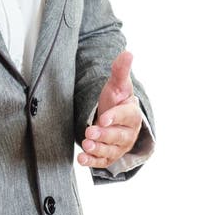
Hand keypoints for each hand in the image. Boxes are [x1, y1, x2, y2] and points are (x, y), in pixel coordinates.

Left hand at [78, 51, 141, 169]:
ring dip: (97, 149)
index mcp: (132, 114)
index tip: (103, 118)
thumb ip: (120, 71)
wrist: (114, 118)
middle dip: (104, 134)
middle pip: (118, 136)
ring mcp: (119, 146)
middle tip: (90, 131)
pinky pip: (102, 161)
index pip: (126, 116)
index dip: (116, 117)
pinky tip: (81, 159)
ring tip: (85, 144)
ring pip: (110, 150)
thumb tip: (128, 52)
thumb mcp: (117, 85)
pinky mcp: (109, 156)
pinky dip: (92, 162)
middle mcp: (128, 133)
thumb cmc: (116, 100)